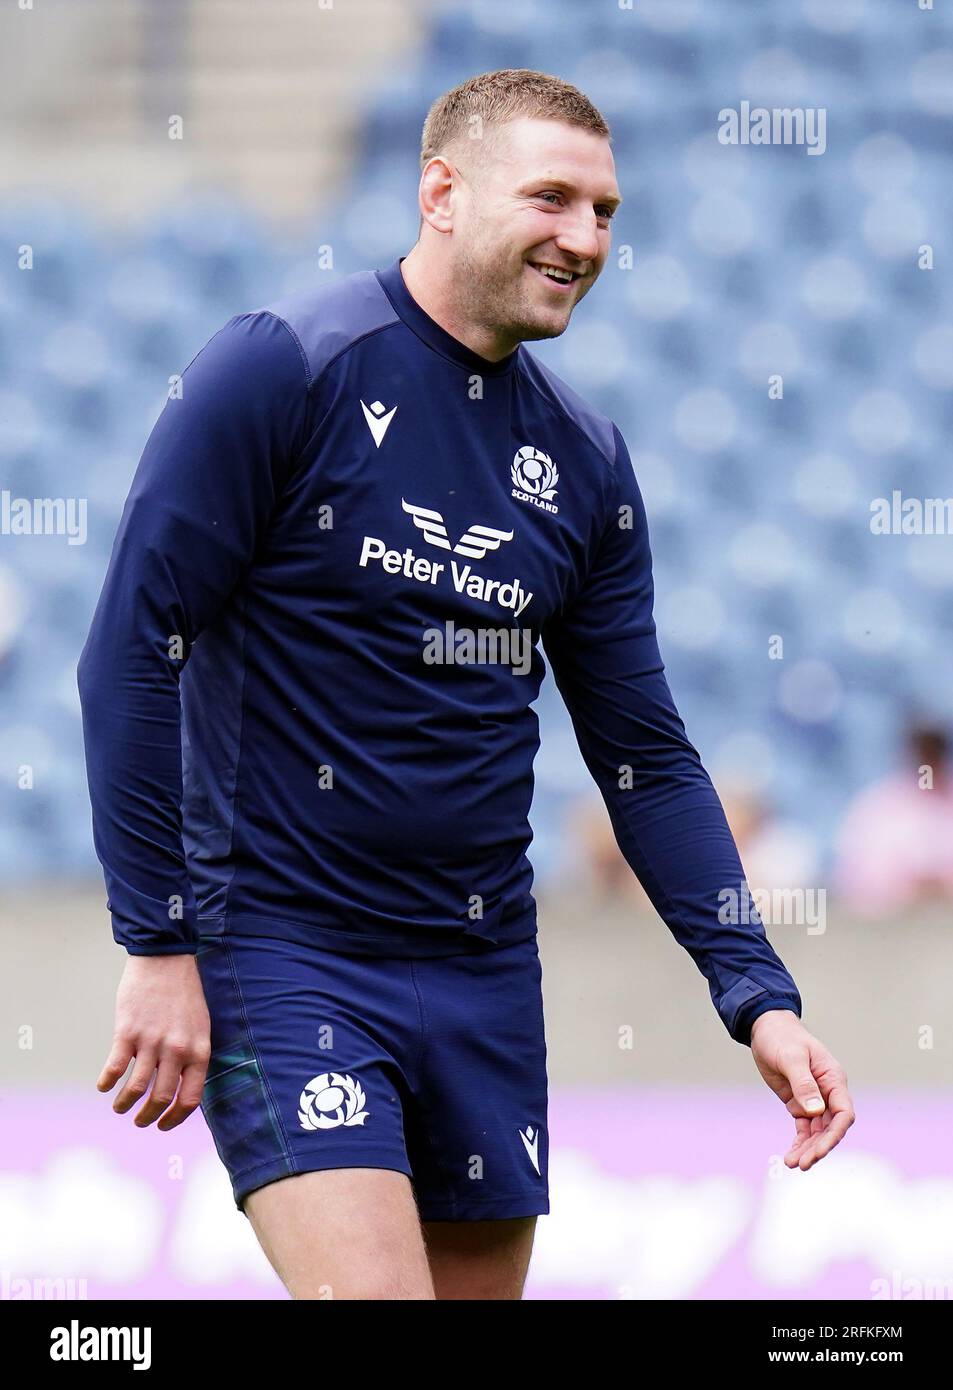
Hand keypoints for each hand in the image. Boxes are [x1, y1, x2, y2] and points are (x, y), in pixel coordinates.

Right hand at [98, 953, 210, 1130]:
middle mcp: (177, 1050)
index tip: (163, 1125)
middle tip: (140, 1121)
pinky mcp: (128, 1032)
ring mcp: (152, 1041)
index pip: (190, 1099)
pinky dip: (107, 1083)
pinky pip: (114, 1069)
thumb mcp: (201, 1026)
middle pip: (161, 1099)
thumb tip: (181, 1087)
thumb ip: (193, 1055)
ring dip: (125, 1104)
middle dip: (148, 1117)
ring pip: (136, 1089)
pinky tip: (103, 1086)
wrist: (167, 958)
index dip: (175, 1118)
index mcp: (199, 1051)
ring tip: (120, 1107)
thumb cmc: (185, 993)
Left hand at [750, 1009, 854, 1170]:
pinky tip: (790, 1157)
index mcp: (833, 1079)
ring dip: (808, 1149)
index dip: (835, 1134)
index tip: (821, 1150)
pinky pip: (804, 1129)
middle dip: (819, 1147)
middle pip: (830, 1128)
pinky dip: (799, 1143)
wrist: (766, 1028)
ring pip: (817, 1132)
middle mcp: (828, 1092)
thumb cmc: (782, 1037)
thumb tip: (816, 1110)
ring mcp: (814, 1099)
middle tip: (802, 1164)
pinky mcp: (799, 1103)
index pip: (843, 1113)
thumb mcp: (791, 1058)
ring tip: (793, 1164)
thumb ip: (803, 1083)